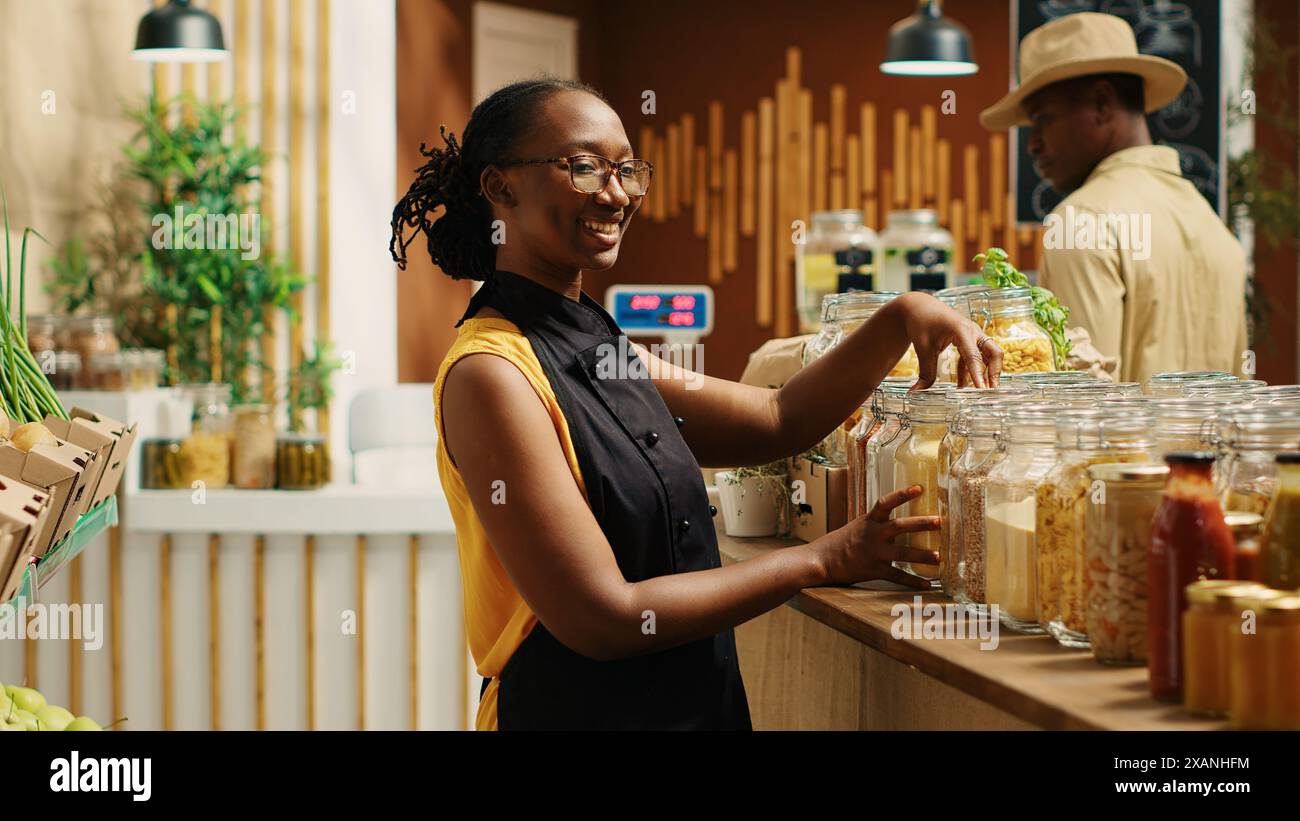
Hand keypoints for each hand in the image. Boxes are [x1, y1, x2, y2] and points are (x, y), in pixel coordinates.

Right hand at [815, 486, 940, 588]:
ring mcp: (874, 553)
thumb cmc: (843, 541)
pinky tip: (926, 584)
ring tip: (939, 557)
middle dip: (921, 524)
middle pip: (900, 526)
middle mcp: (873, 534)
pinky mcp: (874, 570)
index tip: (920, 488)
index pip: (886, 502)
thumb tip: (904, 524)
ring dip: (922, 555)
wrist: (822, 560)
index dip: (902, 494)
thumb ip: (879, 524)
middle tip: (940, 521)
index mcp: (869, 520)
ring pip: (902, 554)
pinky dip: (912, 581)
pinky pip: (896, 576)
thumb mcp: (859, 525)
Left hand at [892, 292, 1003, 388]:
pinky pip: (976, 356)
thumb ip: (925, 373)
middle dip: (995, 373)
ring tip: (981, 393)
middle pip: (993, 353)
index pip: (973, 357)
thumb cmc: (921, 323)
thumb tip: (915, 393)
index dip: (978, 375)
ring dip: (986, 373)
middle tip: (990, 392)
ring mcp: (973, 334)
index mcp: (961, 330)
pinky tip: (964, 386)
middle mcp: (972, 331)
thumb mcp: (923, 349)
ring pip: (988, 355)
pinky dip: (972, 370)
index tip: (982, 390)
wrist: (918, 307)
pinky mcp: (969, 339)